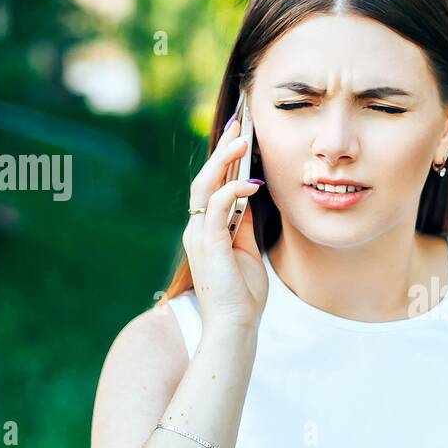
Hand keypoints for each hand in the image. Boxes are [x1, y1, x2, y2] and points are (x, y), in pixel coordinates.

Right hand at [182, 99, 267, 334]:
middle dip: (223, 148)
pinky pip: (215, 207)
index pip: (212, 184)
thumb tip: (249, 195)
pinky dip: (232, 191)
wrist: (236, 326)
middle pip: (205, 177)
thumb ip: (244, 223)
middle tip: (240, 121)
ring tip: (243, 138)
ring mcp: (199, 235)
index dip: (225, 158)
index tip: (240, 132)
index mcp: (206, 229)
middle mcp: (197, 228)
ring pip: (204, 185)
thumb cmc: (243, 294)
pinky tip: (250, 183)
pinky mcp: (207, 245)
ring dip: (224, 160)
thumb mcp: (247, 250)